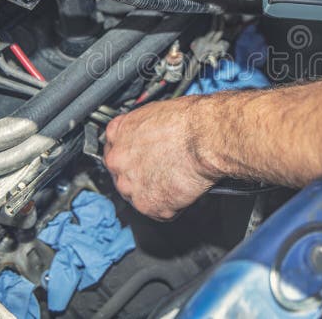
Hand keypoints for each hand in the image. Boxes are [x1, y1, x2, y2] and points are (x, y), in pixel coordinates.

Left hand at [103, 96, 221, 219]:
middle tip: (164, 170)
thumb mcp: (156, 111)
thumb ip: (143, 130)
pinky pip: (160, 211)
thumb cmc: (189, 121)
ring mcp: (130, 186)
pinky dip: (174, 205)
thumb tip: (151, 136)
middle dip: (142, 176)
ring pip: (140, 195)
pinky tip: (184, 189)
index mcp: (117, 133)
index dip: (133, 155)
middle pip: (123, 175)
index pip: (116, 149)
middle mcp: (117, 161)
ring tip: (177, 180)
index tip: (144, 158)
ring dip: (156, 192)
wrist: (205, 138)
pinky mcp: (148, 205)